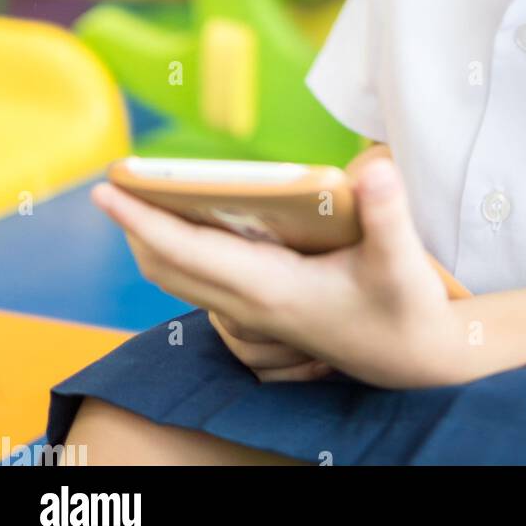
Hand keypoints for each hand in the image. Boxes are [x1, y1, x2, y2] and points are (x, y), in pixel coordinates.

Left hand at [90, 154, 456, 389]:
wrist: (419, 359)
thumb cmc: (407, 308)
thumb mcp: (403, 261)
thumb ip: (389, 213)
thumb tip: (374, 166)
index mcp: (272, 290)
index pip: (187, 251)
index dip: (142, 218)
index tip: (106, 189)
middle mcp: (251, 308)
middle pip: (166, 268)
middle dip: (135, 225)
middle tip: (118, 180)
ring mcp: (254, 317)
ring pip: (180, 279)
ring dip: (154, 241)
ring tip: (144, 196)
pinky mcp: (263, 315)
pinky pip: (200, 284)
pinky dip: (181, 254)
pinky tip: (196, 224)